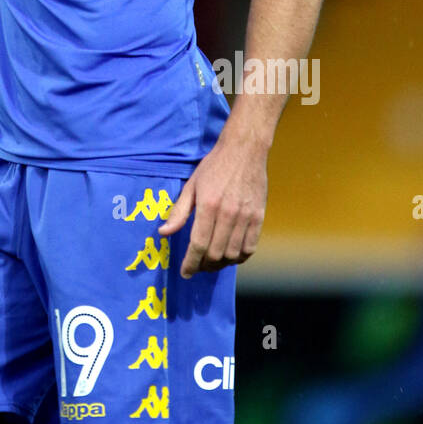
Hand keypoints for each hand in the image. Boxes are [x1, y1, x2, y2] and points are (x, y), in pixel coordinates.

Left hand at [159, 138, 266, 277]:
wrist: (244, 151)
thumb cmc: (214, 166)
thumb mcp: (191, 186)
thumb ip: (178, 212)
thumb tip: (163, 233)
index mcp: (208, 206)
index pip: (198, 245)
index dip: (190, 263)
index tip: (185, 272)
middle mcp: (228, 214)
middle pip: (215, 254)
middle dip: (203, 265)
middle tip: (197, 266)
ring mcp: (246, 217)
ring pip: (232, 254)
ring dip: (220, 264)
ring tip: (211, 262)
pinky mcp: (259, 217)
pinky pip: (250, 248)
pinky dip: (239, 257)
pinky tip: (230, 256)